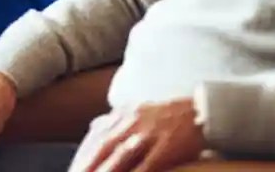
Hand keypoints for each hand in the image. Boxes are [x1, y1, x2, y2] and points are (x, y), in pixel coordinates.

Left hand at [68, 98, 206, 171]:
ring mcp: (148, 135)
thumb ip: (116, 119)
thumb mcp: (137, 109)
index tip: (73, 168)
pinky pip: (145, 167)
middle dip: (87, 165)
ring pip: (120, 158)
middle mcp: (132, 123)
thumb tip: (94, 126)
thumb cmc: (168, 114)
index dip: (83, 154)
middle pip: (103, 148)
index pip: (96, 137)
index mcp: (124, 114)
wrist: (201, 111)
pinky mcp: (164, 148)